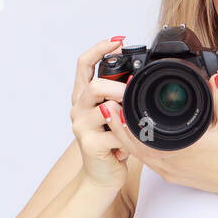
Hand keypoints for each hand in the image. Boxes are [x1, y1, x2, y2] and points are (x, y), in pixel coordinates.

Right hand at [70, 36, 130, 192]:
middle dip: (117, 86)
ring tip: (136, 116)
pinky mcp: (90, 145)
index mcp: (83, 98)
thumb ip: (120, 98)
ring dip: (125, 109)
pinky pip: (114, 133)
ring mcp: (81, 127)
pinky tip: (133, 138)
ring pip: (104, 108)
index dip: (98, 49)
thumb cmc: (111, 144)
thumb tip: (139, 77)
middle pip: (93, 86)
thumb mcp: (115, 116)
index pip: (84, 65)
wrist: (101, 176)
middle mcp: (78, 110)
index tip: (117, 41)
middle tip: (135, 88)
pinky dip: (128, 133)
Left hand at [103, 73, 217, 201]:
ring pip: (138, 155)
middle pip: (132, 146)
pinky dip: (137, 148)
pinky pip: (148, 162)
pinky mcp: (173, 176)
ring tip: (115, 117)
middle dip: (117, 125)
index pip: (143, 136)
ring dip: (125, 137)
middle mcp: (171, 163)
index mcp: (182, 149)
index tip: (116, 102)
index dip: (126, 120)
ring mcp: (170, 172)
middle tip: (106, 105)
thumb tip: (211, 75)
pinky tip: (134, 135)